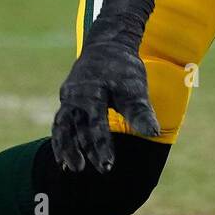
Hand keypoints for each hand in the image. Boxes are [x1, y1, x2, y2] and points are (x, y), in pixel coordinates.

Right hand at [51, 0, 159, 171]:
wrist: (107, 44)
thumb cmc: (124, 67)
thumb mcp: (135, 87)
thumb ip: (140, 111)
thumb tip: (154, 133)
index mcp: (91, 92)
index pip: (95, 125)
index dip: (102, 147)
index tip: (108, 166)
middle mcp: (75, 95)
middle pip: (77, 129)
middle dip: (87, 151)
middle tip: (100, 171)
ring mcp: (68, 98)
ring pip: (63, 127)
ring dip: (67, 148)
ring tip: (73, 169)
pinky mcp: (67, 100)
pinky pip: (60, 123)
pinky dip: (62, 140)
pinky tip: (66, 159)